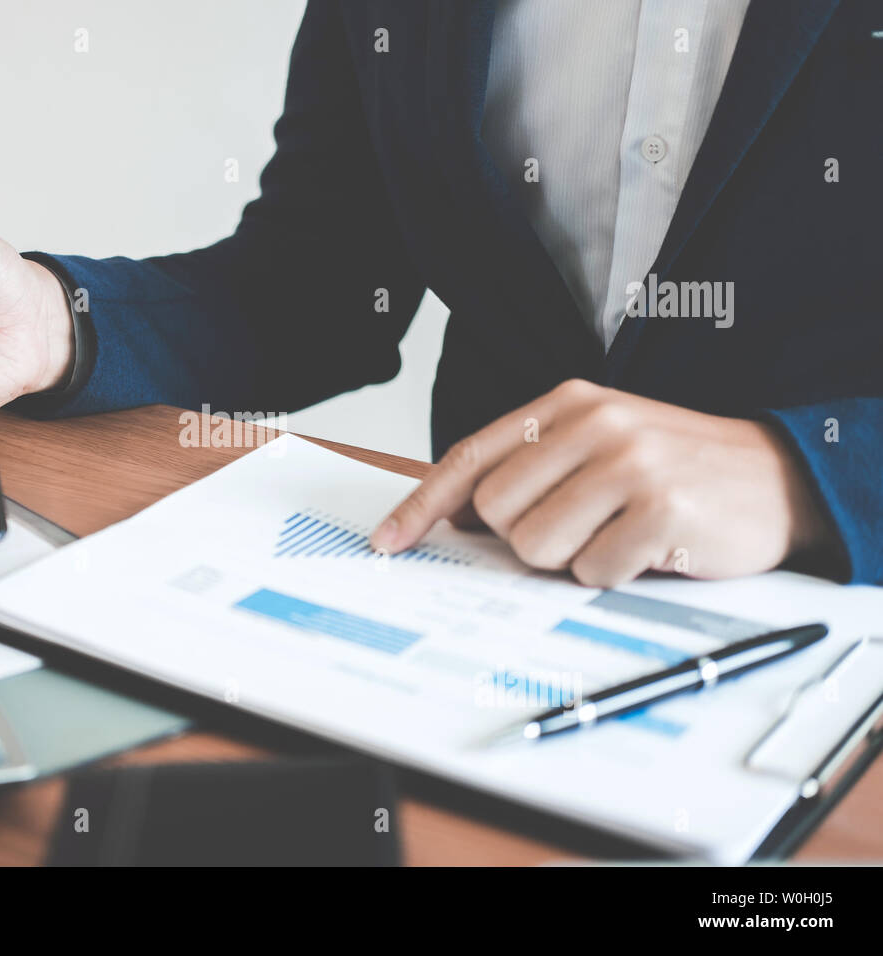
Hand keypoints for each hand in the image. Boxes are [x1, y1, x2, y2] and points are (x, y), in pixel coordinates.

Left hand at [368, 380, 829, 585]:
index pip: (471, 456)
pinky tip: (649, 548)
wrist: (777, 476)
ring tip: (616, 533)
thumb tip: (452, 514)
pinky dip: (614, 574)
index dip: (422, 504)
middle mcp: (595, 424)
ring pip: (536, 546)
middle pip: (496, 512)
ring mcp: (629, 464)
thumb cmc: (673, 467)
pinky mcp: (661, 510)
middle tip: (583, 524)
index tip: (388, 541)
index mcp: (567, 404)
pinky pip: (592, 572)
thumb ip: (531, 468)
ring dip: (571, 558)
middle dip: (527, 536)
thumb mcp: (598, 446)